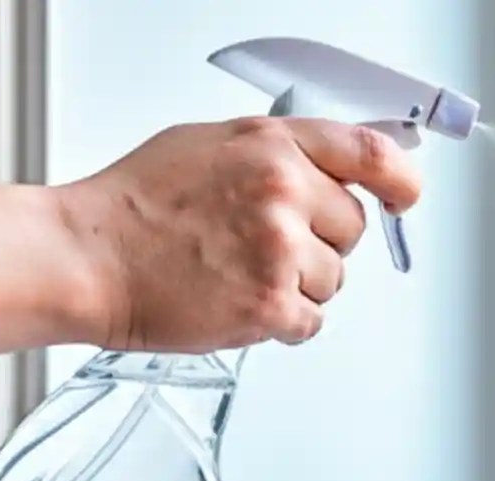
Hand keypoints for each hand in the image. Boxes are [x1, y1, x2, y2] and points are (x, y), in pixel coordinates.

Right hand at [58, 117, 420, 352]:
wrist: (89, 257)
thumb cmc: (136, 205)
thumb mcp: (210, 145)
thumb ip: (276, 155)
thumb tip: (325, 172)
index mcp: (272, 145)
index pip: (370, 155)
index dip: (399, 180)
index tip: (405, 197)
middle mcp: (283, 191)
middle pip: (352, 228)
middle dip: (318, 242)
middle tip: (263, 246)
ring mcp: (280, 250)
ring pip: (332, 280)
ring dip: (296, 285)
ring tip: (237, 272)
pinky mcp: (270, 304)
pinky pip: (309, 321)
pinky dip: (280, 321)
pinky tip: (237, 301)